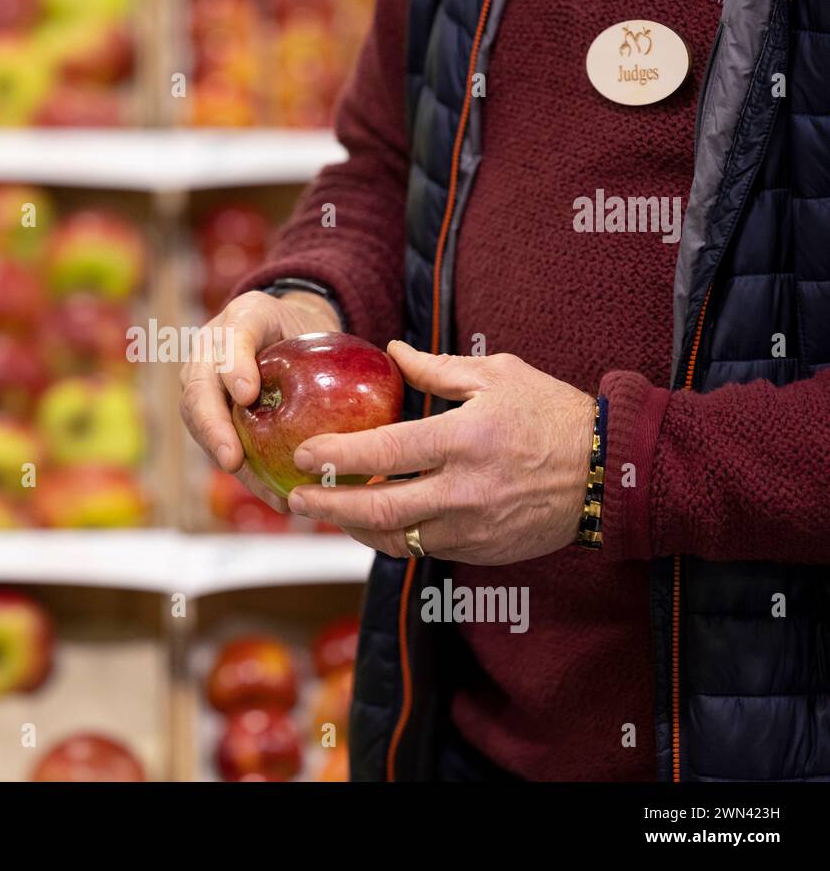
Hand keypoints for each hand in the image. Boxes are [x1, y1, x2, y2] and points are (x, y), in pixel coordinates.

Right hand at [179, 289, 341, 510]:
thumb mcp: (313, 323)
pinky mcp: (214, 424)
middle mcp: (205, 360)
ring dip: (233, 465)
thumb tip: (354, 377)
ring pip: (203, 429)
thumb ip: (316, 339)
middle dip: (213, 430)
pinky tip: (281, 499)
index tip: (247, 394)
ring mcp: (202, 393)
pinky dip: (253, 479)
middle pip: (197, 395)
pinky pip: (227, 452)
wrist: (285, 341)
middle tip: (232, 460)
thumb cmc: (300, 332)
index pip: (229, 341)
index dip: (234, 367)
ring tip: (264, 491)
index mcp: (233, 325)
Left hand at [287, 342, 593, 564]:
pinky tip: (372, 524)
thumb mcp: (498, 376)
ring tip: (327, 512)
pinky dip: (392, 539)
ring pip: (396, 539)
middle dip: (329, 506)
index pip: (385, 451)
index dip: (337, 455)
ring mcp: (473, 527)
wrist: (609, 472)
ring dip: (354, 529)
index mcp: (464, 439)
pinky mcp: (481, 550)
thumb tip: (393, 353)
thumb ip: (438, 370)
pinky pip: (424, 550)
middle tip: (295, 498)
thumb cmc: (553, 414)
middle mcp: (464, 490)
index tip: (303, 453)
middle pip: (379, 509)